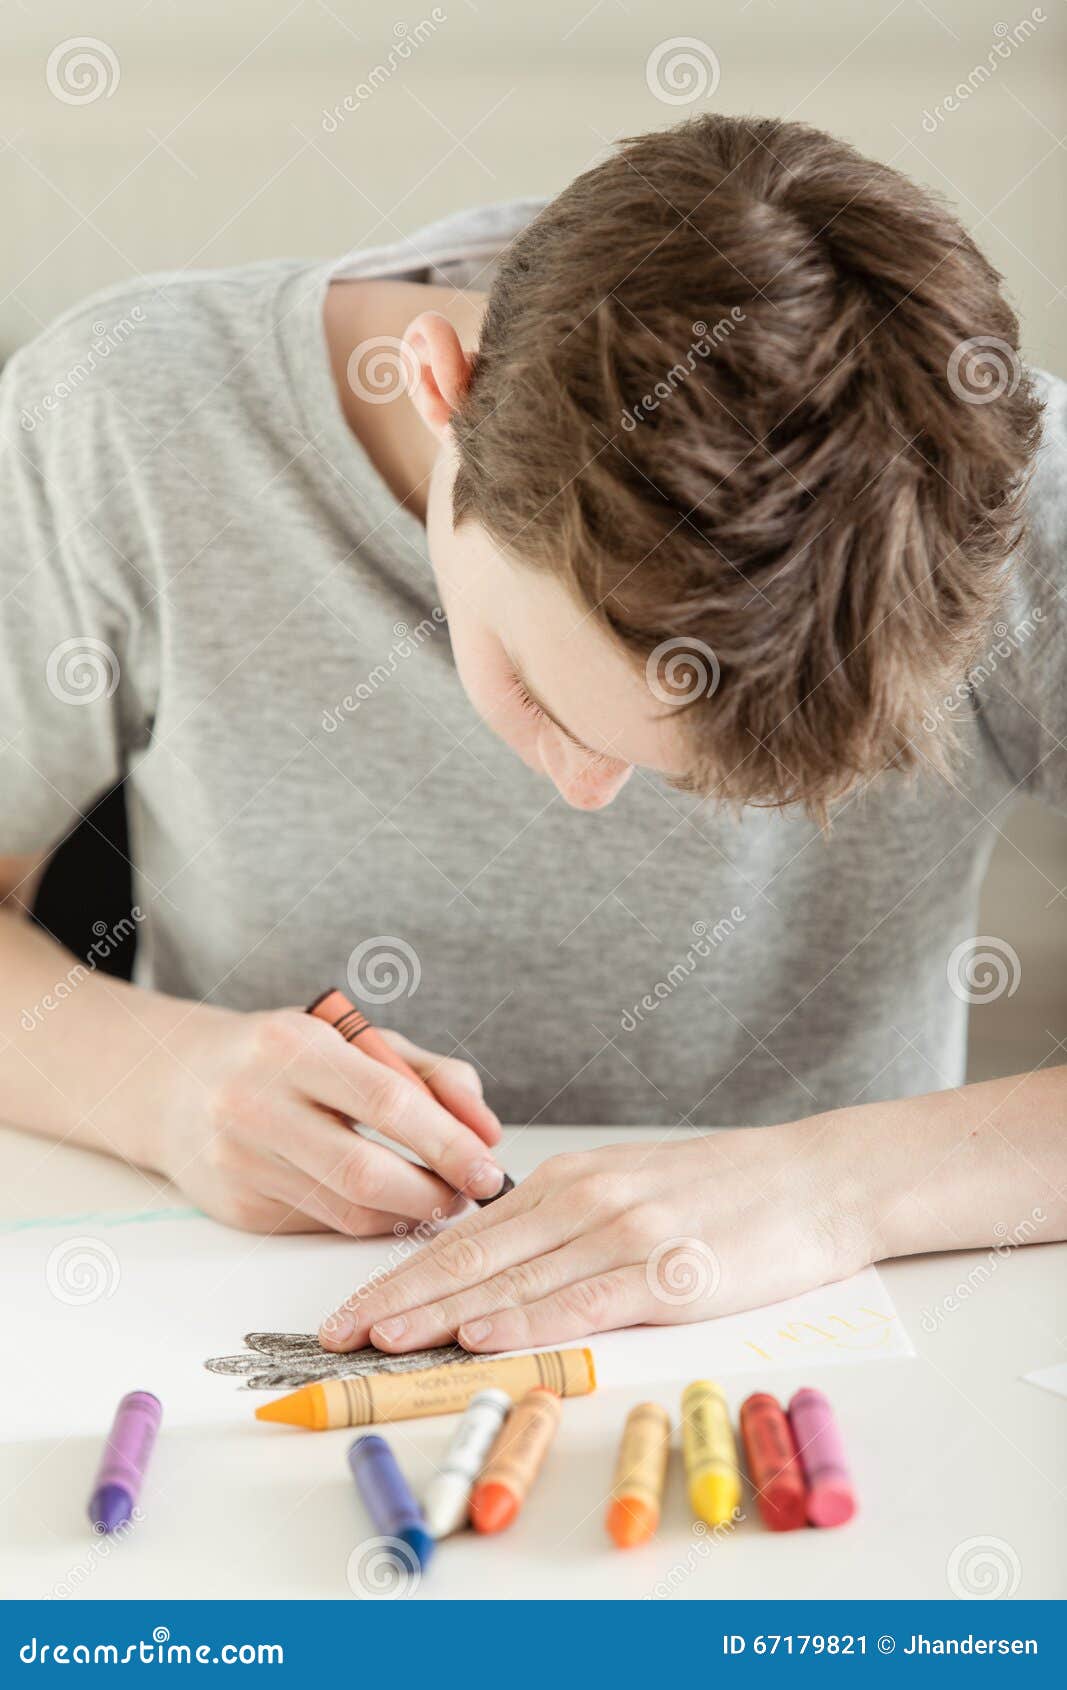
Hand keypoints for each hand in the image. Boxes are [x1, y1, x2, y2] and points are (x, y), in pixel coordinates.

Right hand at [152, 1005, 505, 1234]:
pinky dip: (371, 1219)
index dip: (448, 1142)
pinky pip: (326, 1224)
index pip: (388, 1102)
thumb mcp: (357, 1040)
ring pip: (349, 1210)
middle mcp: (257, 1104)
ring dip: (410, 1212)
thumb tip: (488, 1132)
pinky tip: (389, 1202)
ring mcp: (241, 1162)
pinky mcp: (239, 1208)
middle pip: (367, 1172)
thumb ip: (432, 1075)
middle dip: (435, 1192)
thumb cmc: (286, 1056)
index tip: (490, 1166)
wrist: (177, 1083)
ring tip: (440, 1194)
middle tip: (471, 1193)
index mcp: (293, 1046)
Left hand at [318, 1123, 871, 1350]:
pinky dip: (525, 1320)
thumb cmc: (724, 1192)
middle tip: (334, 1331)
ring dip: (440, 1312)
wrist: (818, 1180)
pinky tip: (482, 1335)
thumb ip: (563, 1221)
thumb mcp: (629, 1187)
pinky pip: (582, 1300)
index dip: (401, 1273)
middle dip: (397, 1296)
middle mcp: (584, 1200)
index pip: (466, 1234)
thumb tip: (496, 1264)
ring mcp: (624, 1233)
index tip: (350, 1306)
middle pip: (472, 1255)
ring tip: (381, 1339)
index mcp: (569, 1180)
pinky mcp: (668, 1271)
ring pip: (514, 1278)